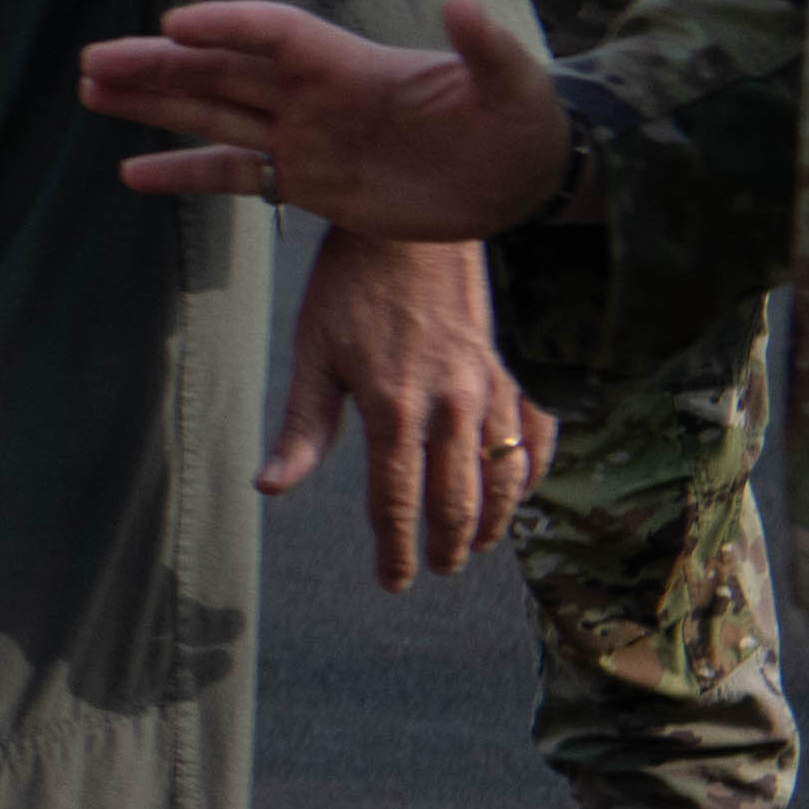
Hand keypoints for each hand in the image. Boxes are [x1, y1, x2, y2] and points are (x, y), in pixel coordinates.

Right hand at [78, 0, 572, 240]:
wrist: (521, 181)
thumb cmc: (521, 124)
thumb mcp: (515, 85)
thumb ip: (484, 49)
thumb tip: (461, 4)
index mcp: (354, 66)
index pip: (277, 36)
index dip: (228, 26)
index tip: (173, 26)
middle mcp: (315, 97)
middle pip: (222, 72)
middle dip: (159, 65)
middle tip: (94, 59)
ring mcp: (305, 139)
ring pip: (213, 115)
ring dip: (154, 104)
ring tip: (90, 90)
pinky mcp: (308, 184)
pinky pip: (233, 177)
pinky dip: (183, 173)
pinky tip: (130, 174)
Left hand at [275, 230, 553, 590]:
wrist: (410, 227)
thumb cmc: (349, 286)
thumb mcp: (313, 353)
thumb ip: (302, 429)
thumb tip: (270, 487)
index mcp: (394, 407)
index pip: (397, 501)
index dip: (398, 549)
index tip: (395, 580)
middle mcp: (449, 404)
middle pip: (459, 500)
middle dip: (448, 545)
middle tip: (437, 568)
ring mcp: (488, 388)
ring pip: (506, 474)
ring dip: (495, 518)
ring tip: (477, 545)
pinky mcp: (512, 369)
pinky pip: (537, 432)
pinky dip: (534, 470)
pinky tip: (522, 491)